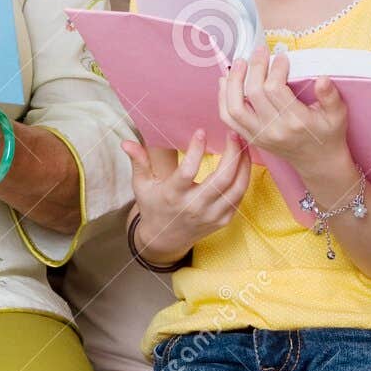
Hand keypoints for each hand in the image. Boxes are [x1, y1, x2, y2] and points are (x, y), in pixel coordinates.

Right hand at [122, 128, 251, 262]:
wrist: (165, 239)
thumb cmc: (152, 206)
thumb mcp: (141, 185)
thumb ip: (138, 162)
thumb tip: (126, 142)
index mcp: (173, 195)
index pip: (188, 171)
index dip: (196, 150)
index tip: (201, 131)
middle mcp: (194, 206)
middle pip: (221, 179)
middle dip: (232, 153)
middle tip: (233, 133)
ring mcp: (211, 215)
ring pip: (236, 188)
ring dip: (243, 164)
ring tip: (244, 145)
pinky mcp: (223, 220)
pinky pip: (239, 197)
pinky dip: (244, 178)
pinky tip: (243, 162)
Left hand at [220, 46, 349, 177]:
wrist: (318, 161)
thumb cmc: (328, 134)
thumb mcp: (338, 114)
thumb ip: (330, 96)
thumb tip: (322, 78)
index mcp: (296, 122)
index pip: (275, 89)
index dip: (275, 69)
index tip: (280, 56)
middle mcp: (274, 130)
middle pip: (254, 94)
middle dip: (255, 67)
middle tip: (259, 51)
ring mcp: (259, 135)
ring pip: (234, 106)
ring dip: (233, 81)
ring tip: (239, 63)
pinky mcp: (250, 137)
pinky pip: (228, 118)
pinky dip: (223, 98)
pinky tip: (226, 81)